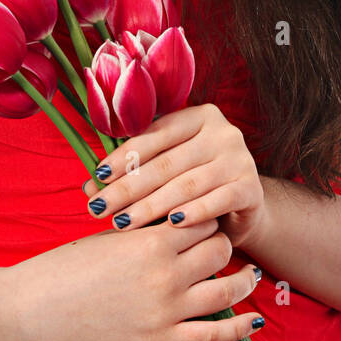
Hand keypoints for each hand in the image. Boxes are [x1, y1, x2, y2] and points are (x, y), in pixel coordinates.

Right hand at [13, 218, 265, 340]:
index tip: (207, 218)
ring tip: (250, 277)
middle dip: (222, 244)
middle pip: (219, 250)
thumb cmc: (65, 266)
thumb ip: (147, 229)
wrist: (36, 309)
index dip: (207, 217)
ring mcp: (167, 310)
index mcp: (151, 240)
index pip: (202, 220)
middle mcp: (166, 274)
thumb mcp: (109, 235)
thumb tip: (177, 222)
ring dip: (243, 282)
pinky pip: (214, 336)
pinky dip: (239, 329)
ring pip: (226, 291)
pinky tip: (254, 321)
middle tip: (221, 246)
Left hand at [83, 103, 266, 252]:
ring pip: (187, 183)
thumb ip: (132, 173)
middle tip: (100, 207)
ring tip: (123, 222)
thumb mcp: (166, 173)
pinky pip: (217, 200)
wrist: (243, 208)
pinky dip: (193, 213)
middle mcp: (222, 131)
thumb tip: (89, 187)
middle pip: (166, 162)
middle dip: (128, 187)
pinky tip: (171, 224)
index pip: (154, 135)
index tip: (96, 177)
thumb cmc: (194, 185)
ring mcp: (239, 158)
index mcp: (198, 116)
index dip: (123, 157)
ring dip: (151, 205)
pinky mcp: (251, 187)